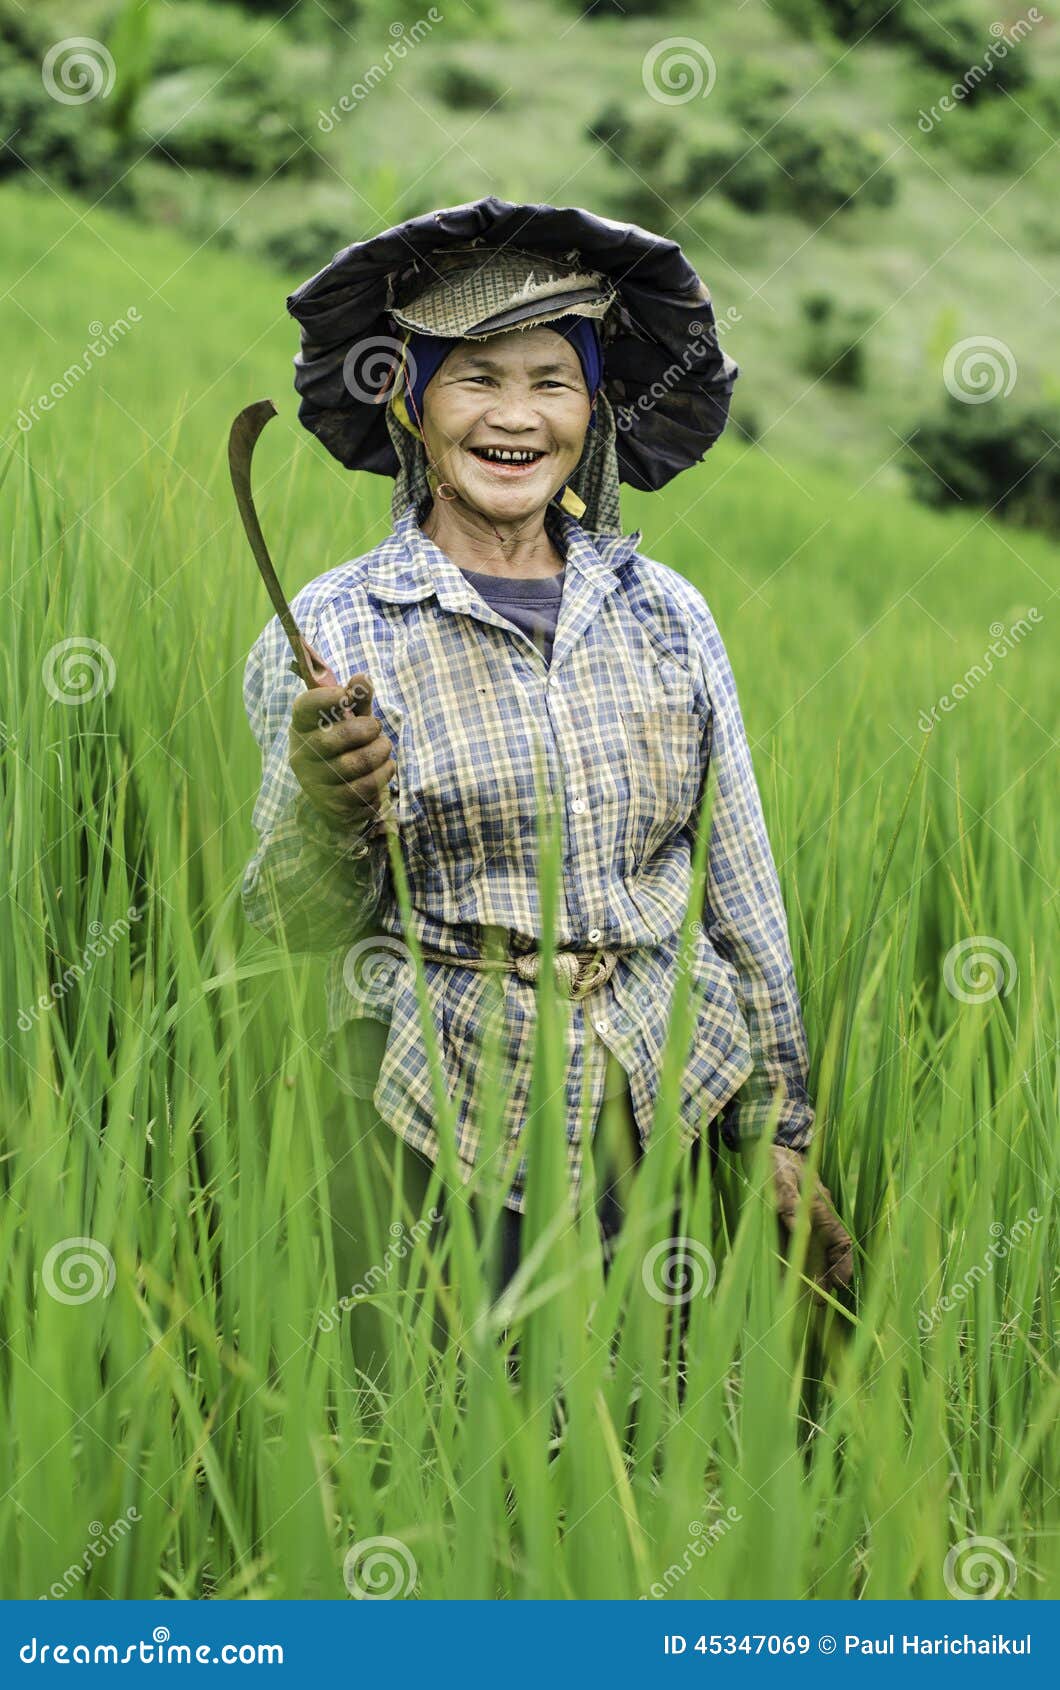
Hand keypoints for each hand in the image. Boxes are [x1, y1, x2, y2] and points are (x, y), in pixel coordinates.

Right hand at [289, 672, 395, 832]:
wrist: (338, 798)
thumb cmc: (345, 748)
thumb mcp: (349, 721)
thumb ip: (357, 700)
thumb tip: (363, 678)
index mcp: (301, 728)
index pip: (305, 708)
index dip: (325, 698)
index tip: (345, 695)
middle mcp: (302, 755)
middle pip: (339, 737)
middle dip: (368, 729)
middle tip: (377, 728)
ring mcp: (315, 782)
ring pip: (358, 762)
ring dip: (381, 752)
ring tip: (384, 748)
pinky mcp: (333, 804)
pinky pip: (367, 785)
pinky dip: (384, 773)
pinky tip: (384, 768)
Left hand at [768, 1145, 853, 1300]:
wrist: (765, 1151)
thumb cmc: (776, 1162)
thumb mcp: (780, 1176)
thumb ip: (789, 1199)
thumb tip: (800, 1226)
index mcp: (821, 1209)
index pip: (840, 1241)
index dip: (845, 1264)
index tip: (843, 1284)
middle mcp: (813, 1221)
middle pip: (824, 1256)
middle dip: (823, 1279)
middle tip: (817, 1303)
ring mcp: (797, 1225)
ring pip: (806, 1257)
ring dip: (804, 1278)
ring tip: (799, 1301)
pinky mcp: (779, 1228)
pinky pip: (785, 1252)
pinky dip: (784, 1267)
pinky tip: (778, 1282)